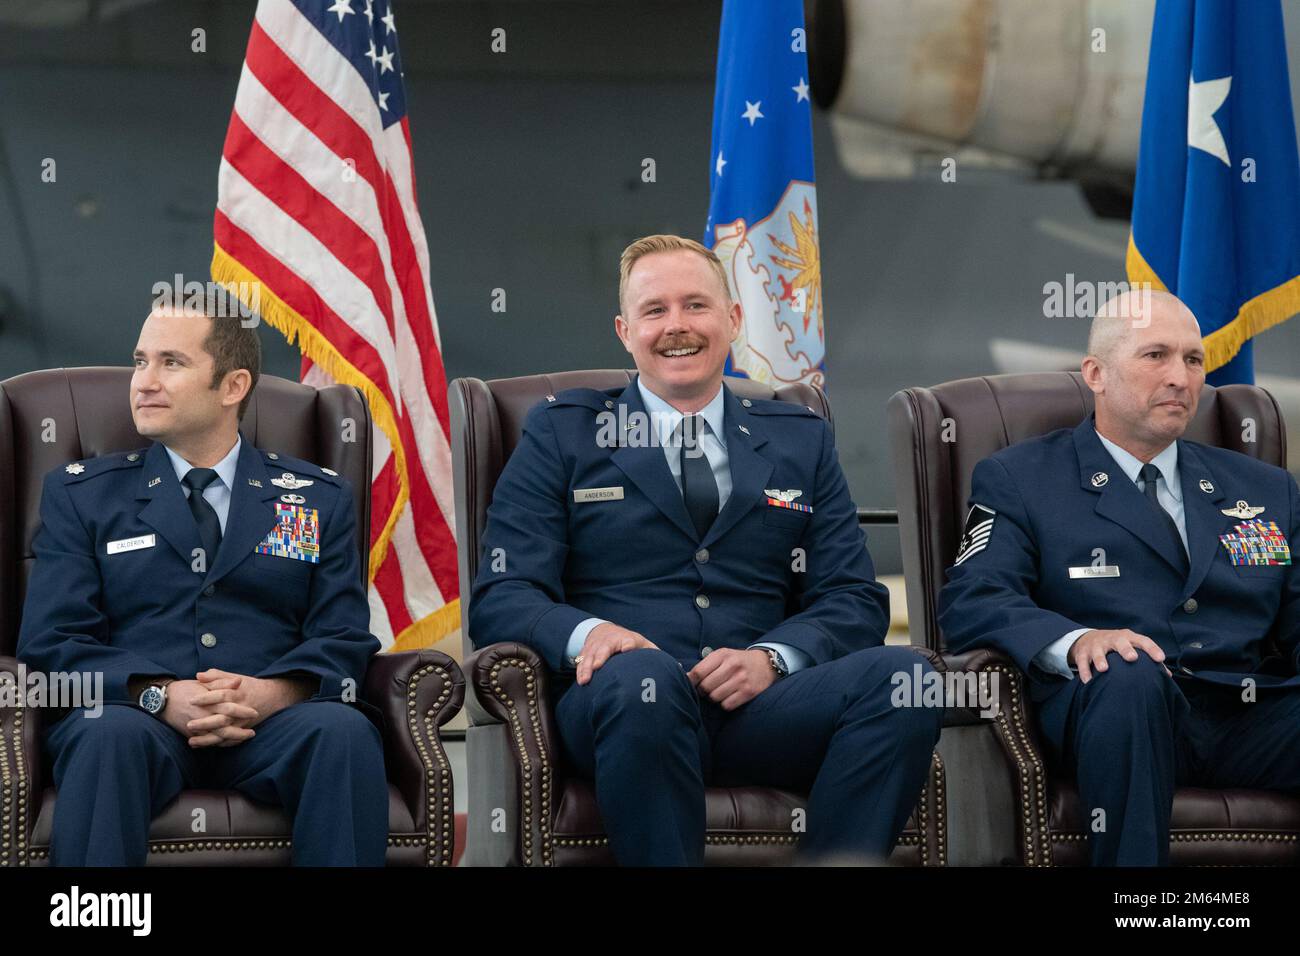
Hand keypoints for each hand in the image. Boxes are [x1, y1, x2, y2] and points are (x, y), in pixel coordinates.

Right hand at [160, 678, 258, 747]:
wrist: (162, 701)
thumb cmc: (185, 689)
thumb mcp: (203, 683)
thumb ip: (222, 682)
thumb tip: (239, 681)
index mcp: (207, 701)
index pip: (228, 707)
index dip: (243, 711)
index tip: (255, 712)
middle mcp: (202, 715)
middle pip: (225, 726)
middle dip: (240, 730)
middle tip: (253, 732)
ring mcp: (196, 727)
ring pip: (217, 737)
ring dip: (232, 739)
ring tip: (245, 738)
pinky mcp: (191, 734)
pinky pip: (208, 742)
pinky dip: (220, 743)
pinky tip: (230, 742)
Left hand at [183, 669, 313, 746]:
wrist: (272, 696)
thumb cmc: (248, 685)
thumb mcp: (234, 677)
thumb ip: (216, 676)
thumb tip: (198, 675)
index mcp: (237, 692)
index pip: (221, 695)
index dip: (206, 697)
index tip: (191, 700)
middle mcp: (240, 708)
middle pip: (222, 717)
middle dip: (205, 723)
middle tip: (189, 725)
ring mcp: (242, 721)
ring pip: (225, 732)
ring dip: (208, 739)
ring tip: (191, 741)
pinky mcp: (243, 729)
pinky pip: (230, 740)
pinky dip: (216, 744)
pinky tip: (201, 746)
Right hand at [575, 623, 658, 684]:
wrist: (604, 631)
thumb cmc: (629, 642)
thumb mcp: (642, 645)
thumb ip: (655, 655)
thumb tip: (677, 666)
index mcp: (628, 639)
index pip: (629, 640)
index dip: (628, 644)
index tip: (627, 649)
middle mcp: (610, 640)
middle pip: (605, 648)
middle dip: (600, 656)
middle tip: (597, 667)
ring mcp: (596, 645)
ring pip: (589, 655)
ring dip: (586, 667)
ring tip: (585, 680)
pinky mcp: (586, 651)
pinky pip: (581, 660)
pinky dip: (579, 670)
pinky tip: (580, 680)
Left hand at [687, 648, 774, 710]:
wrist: (765, 664)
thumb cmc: (738, 661)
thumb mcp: (723, 656)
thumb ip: (705, 665)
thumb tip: (685, 678)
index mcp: (722, 655)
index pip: (698, 672)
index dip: (691, 682)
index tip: (691, 685)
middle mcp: (732, 666)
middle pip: (706, 687)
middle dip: (702, 691)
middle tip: (706, 690)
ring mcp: (741, 679)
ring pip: (715, 697)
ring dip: (714, 698)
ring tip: (718, 692)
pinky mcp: (749, 692)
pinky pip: (727, 705)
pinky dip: (725, 704)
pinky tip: (728, 697)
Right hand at [1068, 629, 1170, 683]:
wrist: (1087, 639)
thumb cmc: (1117, 646)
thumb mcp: (1131, 647)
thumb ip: (1148, 660)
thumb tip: (1167, 675)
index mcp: (1128, 638)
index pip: (1142, 641)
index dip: (1152, 649)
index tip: (1160, 659)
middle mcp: (1112, 639)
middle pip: (1120, 642)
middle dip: (1126, 649)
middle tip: (1132, 658)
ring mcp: (1096, 645)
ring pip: (1098, 651)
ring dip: (1100, 659)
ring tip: (1103, 669)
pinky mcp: (1083, 652)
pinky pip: (1083, 661)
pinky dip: (1084, 670)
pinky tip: (1088, 680)